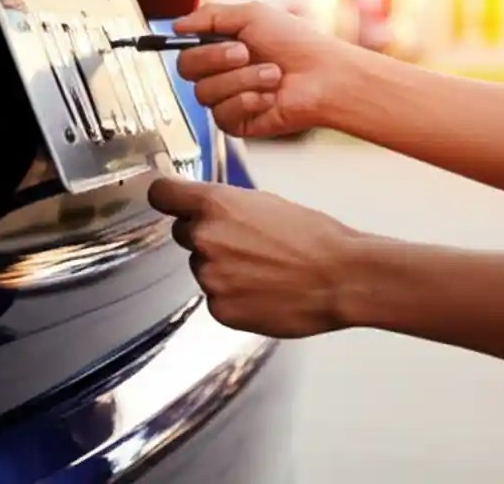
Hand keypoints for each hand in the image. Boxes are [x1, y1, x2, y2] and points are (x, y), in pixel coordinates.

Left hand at [148, 177, 358, 337]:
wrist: (342, 278)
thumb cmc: (314, 237)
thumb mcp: (264, 203)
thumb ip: (224, 206)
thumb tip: (204, 210)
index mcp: (213, 205)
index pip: (161, 195)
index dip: (168, 198)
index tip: (170, 202)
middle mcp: (204, 239)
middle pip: (183, 234)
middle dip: (205, 237)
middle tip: (244, 243)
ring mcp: (209, 277)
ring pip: (202, 268)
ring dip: (222, 269)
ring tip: (264, 270)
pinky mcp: (219, 309)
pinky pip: (216, 298)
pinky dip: (234, 296)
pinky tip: (264, 291)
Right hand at [174, 2, 364, 136]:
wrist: (325, 76)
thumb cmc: (297, 43)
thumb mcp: (252, 15)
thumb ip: (210, 16)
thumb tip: (177, 25)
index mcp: (222, 48)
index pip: (185, 49)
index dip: (190, 45)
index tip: (199, 37)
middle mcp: (222, 74)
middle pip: (186, 69)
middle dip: (215, 58)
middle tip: (244, 52)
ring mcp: (229, 99)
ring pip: (205, 93)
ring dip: (242, 79)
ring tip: (272, 75)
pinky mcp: (238, 122)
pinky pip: (222, 114)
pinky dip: (248, 101)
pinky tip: (270, 97)